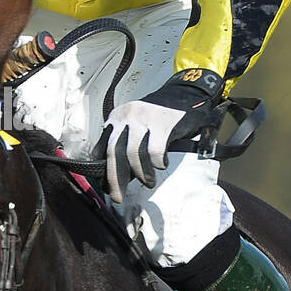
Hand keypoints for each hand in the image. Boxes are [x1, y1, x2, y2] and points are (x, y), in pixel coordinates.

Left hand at [96, 68, 222, 202]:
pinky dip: (157, 163)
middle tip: (119, 196)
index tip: (108, 187)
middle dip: (115, 179)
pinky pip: (154, 151)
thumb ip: (124, 142)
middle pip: (114, 152)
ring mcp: (144, 117)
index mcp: (117, 117)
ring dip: (140, 173)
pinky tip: (161, 165)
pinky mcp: (163, 123)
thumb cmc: (160, 116)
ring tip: (147, 182)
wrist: (187, 94)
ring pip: (133, 154)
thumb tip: (115, 172)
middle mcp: (127, 115)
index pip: (103, 147)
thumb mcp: (136, 124)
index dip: (105, 171)